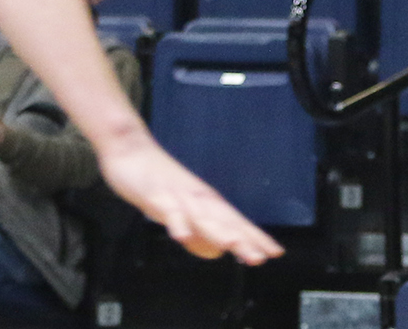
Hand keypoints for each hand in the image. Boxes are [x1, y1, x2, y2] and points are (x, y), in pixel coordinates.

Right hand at [96, 136, 283, 263]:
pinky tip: (182, 236)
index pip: (236, 223)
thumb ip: (198, 232)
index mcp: (206, 202)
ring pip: (201, 216)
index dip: (255, 238)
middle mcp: (198, 198)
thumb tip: (215, 251)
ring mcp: (178, 195)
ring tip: (233, 245)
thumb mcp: (181, 213)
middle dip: (243, 239)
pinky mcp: (157, 194)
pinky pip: (168, 210)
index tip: (275, 252)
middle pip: (224, 221)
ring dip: (217, 231)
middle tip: (261, 257)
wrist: (132, 150)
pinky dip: (176, 222)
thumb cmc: (158, 183)